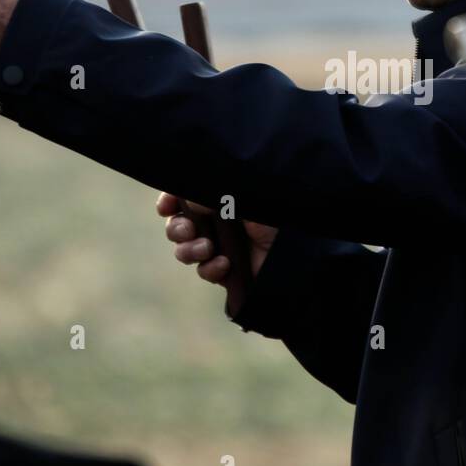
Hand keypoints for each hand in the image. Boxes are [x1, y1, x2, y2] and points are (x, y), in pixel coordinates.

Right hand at [157, 192, 276, 287]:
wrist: (298, 255)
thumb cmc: (275, 217)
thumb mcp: (242, 197)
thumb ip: (210, 195)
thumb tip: (186, 201)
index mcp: (222, 197)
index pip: (185, 196)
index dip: (169, 202)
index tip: (166, 206)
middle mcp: (220, 220)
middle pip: (177, 224)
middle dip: (176, 228)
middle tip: (188, 230)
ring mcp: (223, 246)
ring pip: (185, 250)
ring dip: (189, 250)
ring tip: (207, 248)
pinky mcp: (229, 270)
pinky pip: (205, 271)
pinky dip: (210, 268)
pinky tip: (224, 265)